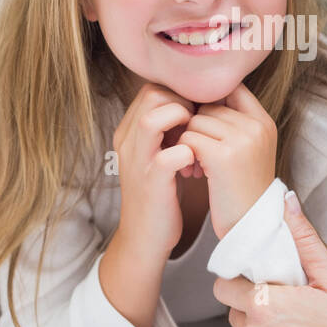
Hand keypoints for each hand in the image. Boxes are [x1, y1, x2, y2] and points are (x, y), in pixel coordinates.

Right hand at [111, 82, 198, 258]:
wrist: (145, 237)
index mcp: (129, 132)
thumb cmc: (160, 192)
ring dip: (181, 121)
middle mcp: (128, 142)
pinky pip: (168, 157)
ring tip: (195, 137)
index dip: (178, 94)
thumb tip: (194, 104)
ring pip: (151, 120)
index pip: (151, 89)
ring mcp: (137, 162)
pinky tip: (195, 162)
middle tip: (198, 123)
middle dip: (182, 102)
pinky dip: (187, 153)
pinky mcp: (151, 184)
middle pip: (151, 96)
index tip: (196, 112)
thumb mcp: (156, 154)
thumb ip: (166, 130)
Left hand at [175, 83, 276, 237]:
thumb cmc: (243, 189)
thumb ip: (234, 122)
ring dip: (188, 142)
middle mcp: (256, 125)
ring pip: (194, 121)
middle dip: (196, 128)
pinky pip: (189, 138)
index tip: (200, 123)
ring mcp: (242, 139)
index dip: (210, 101)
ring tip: (197, 166)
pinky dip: (184, 154)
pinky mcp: (224, 156)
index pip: (231, 88)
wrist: (250, 226)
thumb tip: (200, 98)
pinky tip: (194, 172)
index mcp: (264, 121)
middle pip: (207, 106)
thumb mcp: (248, 150)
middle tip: (197, 154)